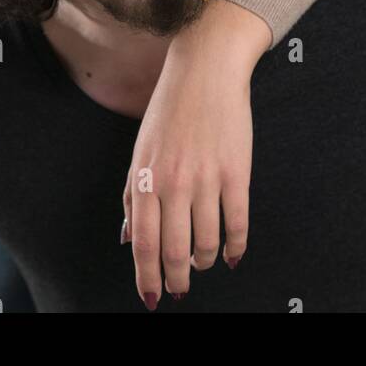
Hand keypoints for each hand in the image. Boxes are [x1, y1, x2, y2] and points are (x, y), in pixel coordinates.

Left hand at [120, 0, 269, 308]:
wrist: (206, 69)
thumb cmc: (170, 107)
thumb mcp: (141, 148)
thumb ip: (134, 194)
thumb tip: (128, 238)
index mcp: (146, 177)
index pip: (143, 244)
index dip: (146, 277)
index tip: (151, 297)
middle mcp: (173, 183)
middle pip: (174, 251)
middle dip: (177, 279)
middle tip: (180, 289)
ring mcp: (206, 179)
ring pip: (207, 243)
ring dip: (205, 262)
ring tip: (204, 262)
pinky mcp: (237, 173)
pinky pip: (237, 224)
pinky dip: (236, 248)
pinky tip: (233, 255)